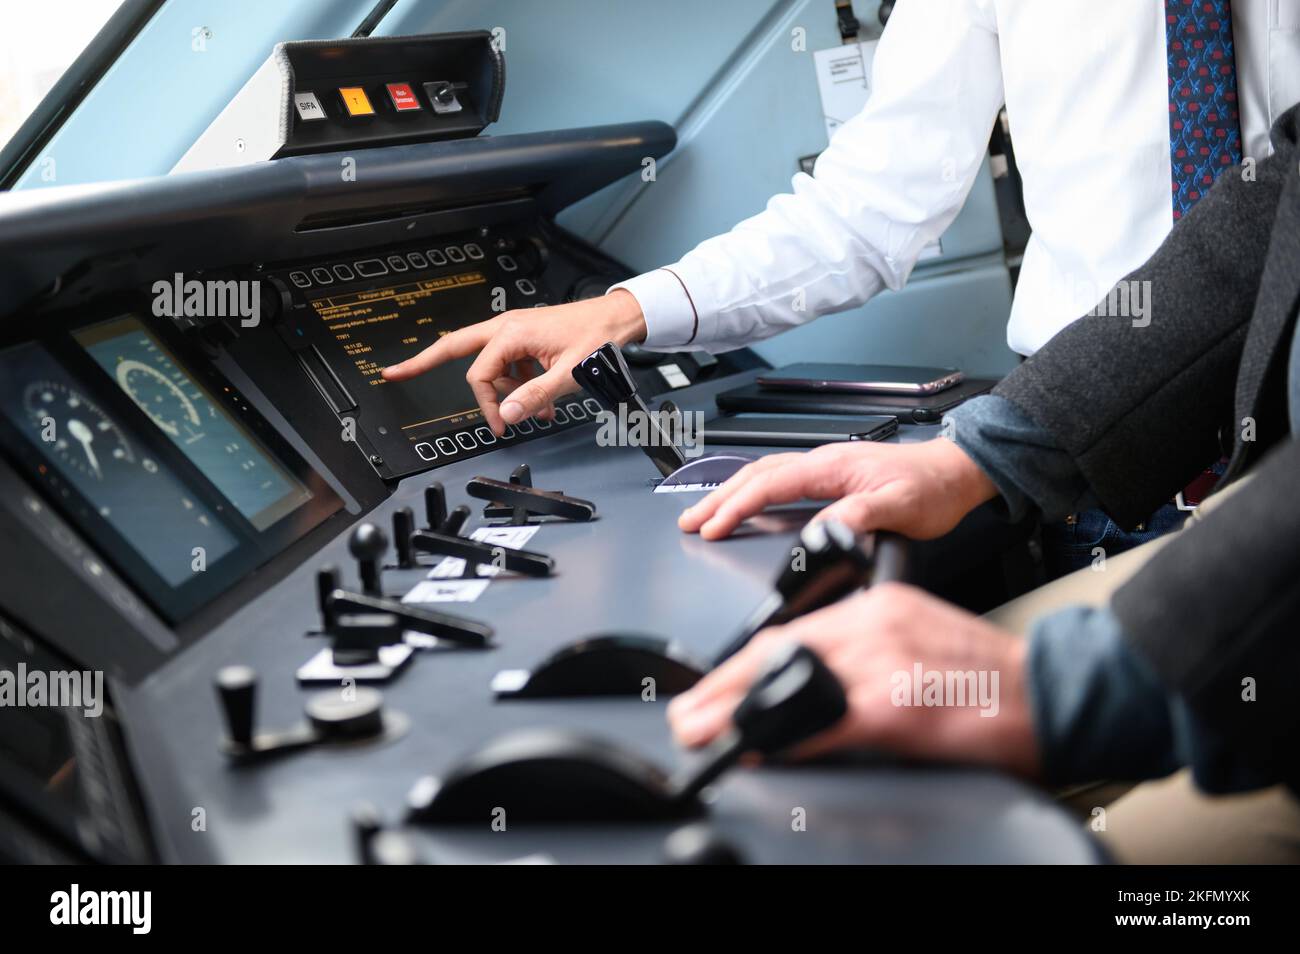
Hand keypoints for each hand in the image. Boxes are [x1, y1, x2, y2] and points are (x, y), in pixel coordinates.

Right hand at [382, 290, 647, 435]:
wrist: (618, 319)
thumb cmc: (597, 338)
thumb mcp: (569, 374)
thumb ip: (536, 397)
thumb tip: (507, 414)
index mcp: (511, 333)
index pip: (479, 376)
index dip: (488, 405)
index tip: (502, 425)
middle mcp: (506, 328)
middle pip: (455, 348)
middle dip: (424, 361)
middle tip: (394, 373)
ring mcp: (515, 332)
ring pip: (491, 366)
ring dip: (504, 392)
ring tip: (534, 413)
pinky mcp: (526, 340)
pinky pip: (511, 367)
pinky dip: (520, 386)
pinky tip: (543, 404)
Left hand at [667, 584, 1039, 777]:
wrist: (1055, 690)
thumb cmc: (994, 676)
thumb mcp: (920, 641)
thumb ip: (868, 653)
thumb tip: (816, 687)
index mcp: (881, 605)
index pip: (793, 629)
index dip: (744, 661)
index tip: (714, 682)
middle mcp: (875, 624)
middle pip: (778, 651)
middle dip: (723, 685)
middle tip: (689, 711)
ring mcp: (883, 663)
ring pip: (788, 681)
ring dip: (737, 711)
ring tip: (704, 731)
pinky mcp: (895, 705)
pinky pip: (822, 721)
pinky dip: (782, 737)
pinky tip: (757, 748)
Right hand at [678, 438, 996, 539]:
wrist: (957, 471)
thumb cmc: (932, 486)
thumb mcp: (901, 507)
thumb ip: (859, 516)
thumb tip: (819, 530)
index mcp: (832, 466)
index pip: (770, 485)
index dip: (736, 506)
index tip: (712, 527)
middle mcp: (823, 461)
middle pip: (755, 475)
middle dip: (717, 498)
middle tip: (689, 521)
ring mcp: (825, 467)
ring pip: (763, 475)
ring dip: (730, 494)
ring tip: (704, 514)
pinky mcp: (831, 477)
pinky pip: (778, 481)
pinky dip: (752, 492)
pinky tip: (745, 505)